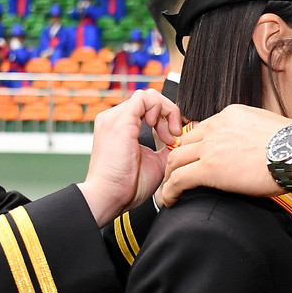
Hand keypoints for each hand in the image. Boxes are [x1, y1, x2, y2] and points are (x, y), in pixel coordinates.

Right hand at [77, 90, 181, 226]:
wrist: (110, 197)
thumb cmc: (128, 186)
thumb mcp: (155, 162)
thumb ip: (165, 147)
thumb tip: (181, 138)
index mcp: (121, 127)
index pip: (148, 109)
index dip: (167, 118)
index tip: (175, 139)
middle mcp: (115, 118)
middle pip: (150, 100)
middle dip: (169, 115)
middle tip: (174, 138)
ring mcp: (115, 117)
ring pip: (148, 95)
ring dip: (166, 112)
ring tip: (170, 136)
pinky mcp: (120, 120)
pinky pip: (144, 98)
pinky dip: (159, 109)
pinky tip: (161, 131)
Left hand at [160, 104, 291, 206]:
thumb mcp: (266, 125)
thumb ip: (251, 131)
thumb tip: (254, 146)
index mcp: (229, 115)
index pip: (201, 129)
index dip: (194, 146)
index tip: (194, 158)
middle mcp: (216, 127)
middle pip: (183, 143)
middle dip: (177, 159)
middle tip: (177, 174)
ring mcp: (210, 147)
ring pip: (175, 159)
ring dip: (170, 175)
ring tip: (170, 189)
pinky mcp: (208, 168)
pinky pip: (179, 179)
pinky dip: (169, 191)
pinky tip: (170, 200)